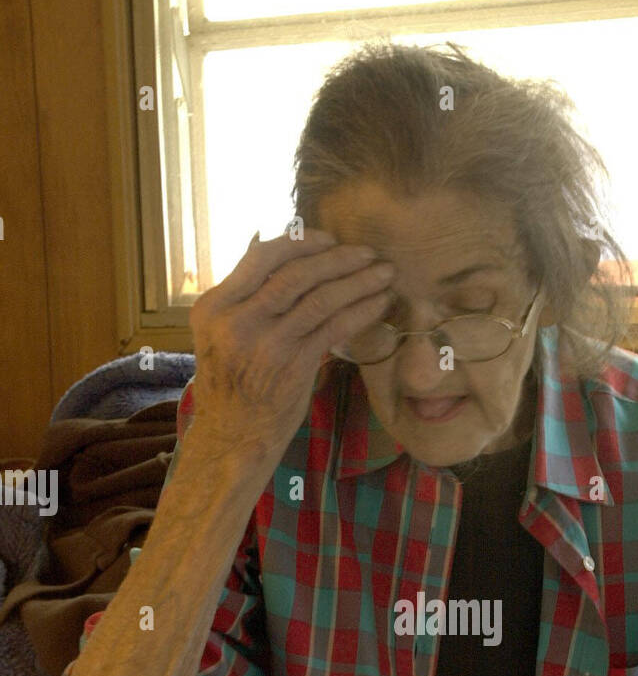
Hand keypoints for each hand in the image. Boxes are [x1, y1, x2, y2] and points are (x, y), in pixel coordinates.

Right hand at [187, 229, 395, 463]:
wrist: (232, 436)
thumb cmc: (233, 383)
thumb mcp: (221, 334)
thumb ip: (244, 296)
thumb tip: (273, 247)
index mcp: (214, 306)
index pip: (262, 257)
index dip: (302, 243)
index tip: (330, 240)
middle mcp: (237, 321)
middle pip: (296, 273)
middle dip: (339, 259)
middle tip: (369, 253)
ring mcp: (265, 343)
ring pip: (320, 298)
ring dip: (358, 282)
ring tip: (384, 274)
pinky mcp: (293, 366)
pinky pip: (334, 327)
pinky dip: (361, 311)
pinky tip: (379, 304)